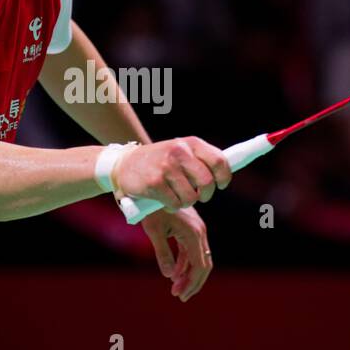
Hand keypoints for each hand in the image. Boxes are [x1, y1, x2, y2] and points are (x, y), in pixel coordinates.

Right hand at [113, 137, 231, 209]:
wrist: (124, 164)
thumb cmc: (159, 161)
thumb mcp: (180, 152)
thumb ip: (200, 160)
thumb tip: (224, 175)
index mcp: (190, 143)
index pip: (219, 161)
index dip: (224, 177)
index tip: (220, 185)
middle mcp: (179, 152)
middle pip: (207, 182)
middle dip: (206, 194)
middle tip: (200, 196)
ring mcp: (166, 167)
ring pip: (191, 197)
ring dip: (186, 202)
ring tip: (176, 196)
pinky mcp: (155, 183)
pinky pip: (175, 203)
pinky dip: (172, 206)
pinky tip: (164, 200)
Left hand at [142, 206, 213, 301]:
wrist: (156, 187)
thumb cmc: (152, 208)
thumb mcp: (154, 230)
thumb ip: (162, 253)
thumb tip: (168, 276)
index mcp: (194, 233)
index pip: (199, 265)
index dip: (191, 283)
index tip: (179, 295)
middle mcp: (199, 232)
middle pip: (204, 264)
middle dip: (193, 283)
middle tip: (180, 297)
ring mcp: (196, 231)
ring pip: (199, 259)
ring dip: (189, 275)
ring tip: (176, 290)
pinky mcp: (190, 230)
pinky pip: (192, 252)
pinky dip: (185, 265)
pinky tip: (175, 276)